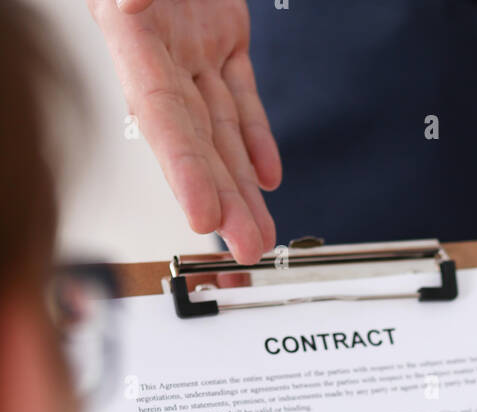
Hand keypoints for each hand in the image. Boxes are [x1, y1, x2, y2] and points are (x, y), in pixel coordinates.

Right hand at [89, 0, 280, 263]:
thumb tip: (135, 9)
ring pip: (222, 128)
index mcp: (131, 33)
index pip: (160, 115)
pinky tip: (268, 178)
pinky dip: (256, 135)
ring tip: (260, 233)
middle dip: (221, 198)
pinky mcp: (221, 32)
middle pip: (195, 139)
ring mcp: (192, 45)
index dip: (182, 168)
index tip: (202, 213)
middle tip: (244, 245)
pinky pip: (241, 93)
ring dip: (242, 185)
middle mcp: (160, 50)